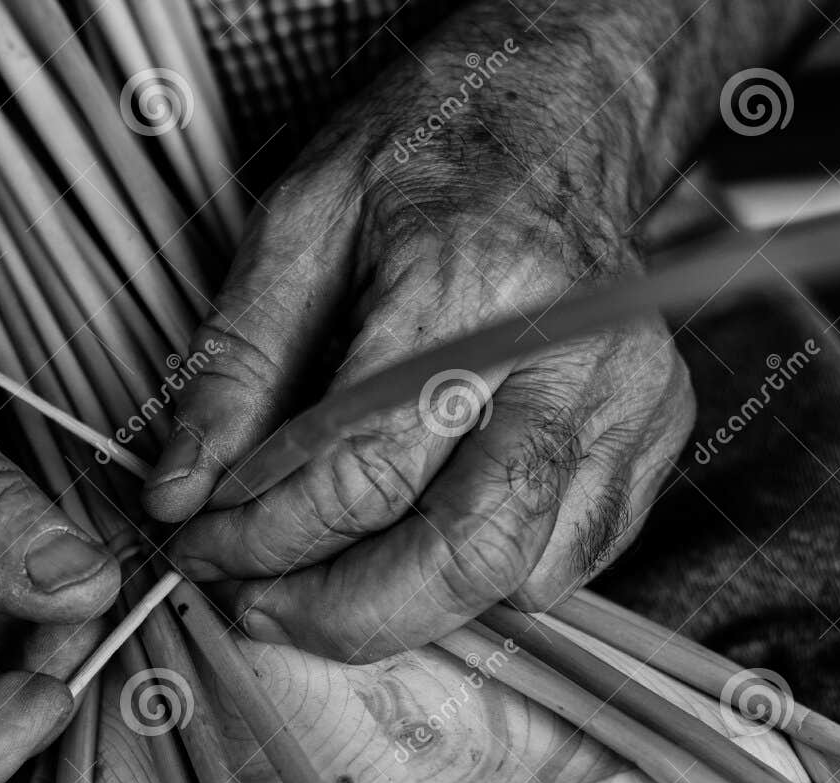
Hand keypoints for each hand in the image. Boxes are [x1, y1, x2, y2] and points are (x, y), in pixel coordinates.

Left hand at [142, 15, 692, 661]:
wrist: (560, 110)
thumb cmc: (423, 153)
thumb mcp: (297, 225)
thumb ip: (234, 365)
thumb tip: (182, 493)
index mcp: (470, 285)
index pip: (364, 471)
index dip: (268, 536)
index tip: (201, 547)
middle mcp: (570, 355)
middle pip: (463, 555)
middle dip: (342, 615)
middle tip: (257, 604)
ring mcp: (629, 400)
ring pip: (520, 579)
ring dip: (410, 604)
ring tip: (333, 564)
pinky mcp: (658, 432)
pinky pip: (568, 564)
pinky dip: (484, 578)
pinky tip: (426, 525)